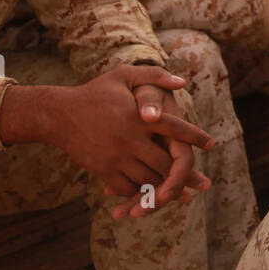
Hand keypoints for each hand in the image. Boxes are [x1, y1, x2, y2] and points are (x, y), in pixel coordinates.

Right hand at [1, 66, 211, 211]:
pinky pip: (128, 188)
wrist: (58, 114)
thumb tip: (181, 82)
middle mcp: (130, 139)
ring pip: (149, 179)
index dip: (195, 136)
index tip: (211, 144)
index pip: (175, 128)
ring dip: (165, 187)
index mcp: (138, 116)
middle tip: (202, 184)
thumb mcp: (122, 76)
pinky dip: (141, 192)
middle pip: (166, 163)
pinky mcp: (102, 170)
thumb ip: (153, 76)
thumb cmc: (94, 93)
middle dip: (186, 175)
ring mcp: (116, 157)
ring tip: (182, 193)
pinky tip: (149, 191)